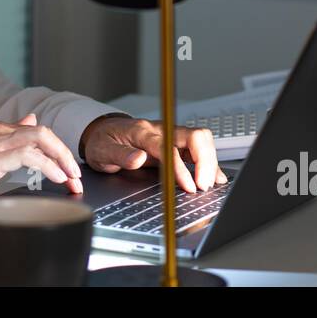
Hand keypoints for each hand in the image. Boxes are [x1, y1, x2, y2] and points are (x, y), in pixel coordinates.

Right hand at [0, 113, 82, 203]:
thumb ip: (11, 136)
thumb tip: (32, 119)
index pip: (37, 132)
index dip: (56, 150)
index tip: (67, 168)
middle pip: (43, 132)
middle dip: (64, 153)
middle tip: (75, 173)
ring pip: (41, 138)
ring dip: (61, 159)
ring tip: (70, 177)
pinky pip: (29, 156)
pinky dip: (48, 166)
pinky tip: (56, 177)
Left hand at [80, 116, 227, 192]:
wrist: (103, 131)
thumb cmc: (103, 141)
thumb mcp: (102, 151)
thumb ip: (119, 155)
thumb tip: (138, 159)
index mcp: (142, 132)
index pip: (168, 147)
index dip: (180, 168)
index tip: (189, 186)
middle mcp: (160, 130)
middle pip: (194, 136)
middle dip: (204, 161)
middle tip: (203, 186)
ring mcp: (170, 134)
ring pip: (200, 140)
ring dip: (209, 161)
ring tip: (210, 184)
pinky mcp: (175, 142)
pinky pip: (198, 147)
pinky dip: (209, 162)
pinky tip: (214, 176)